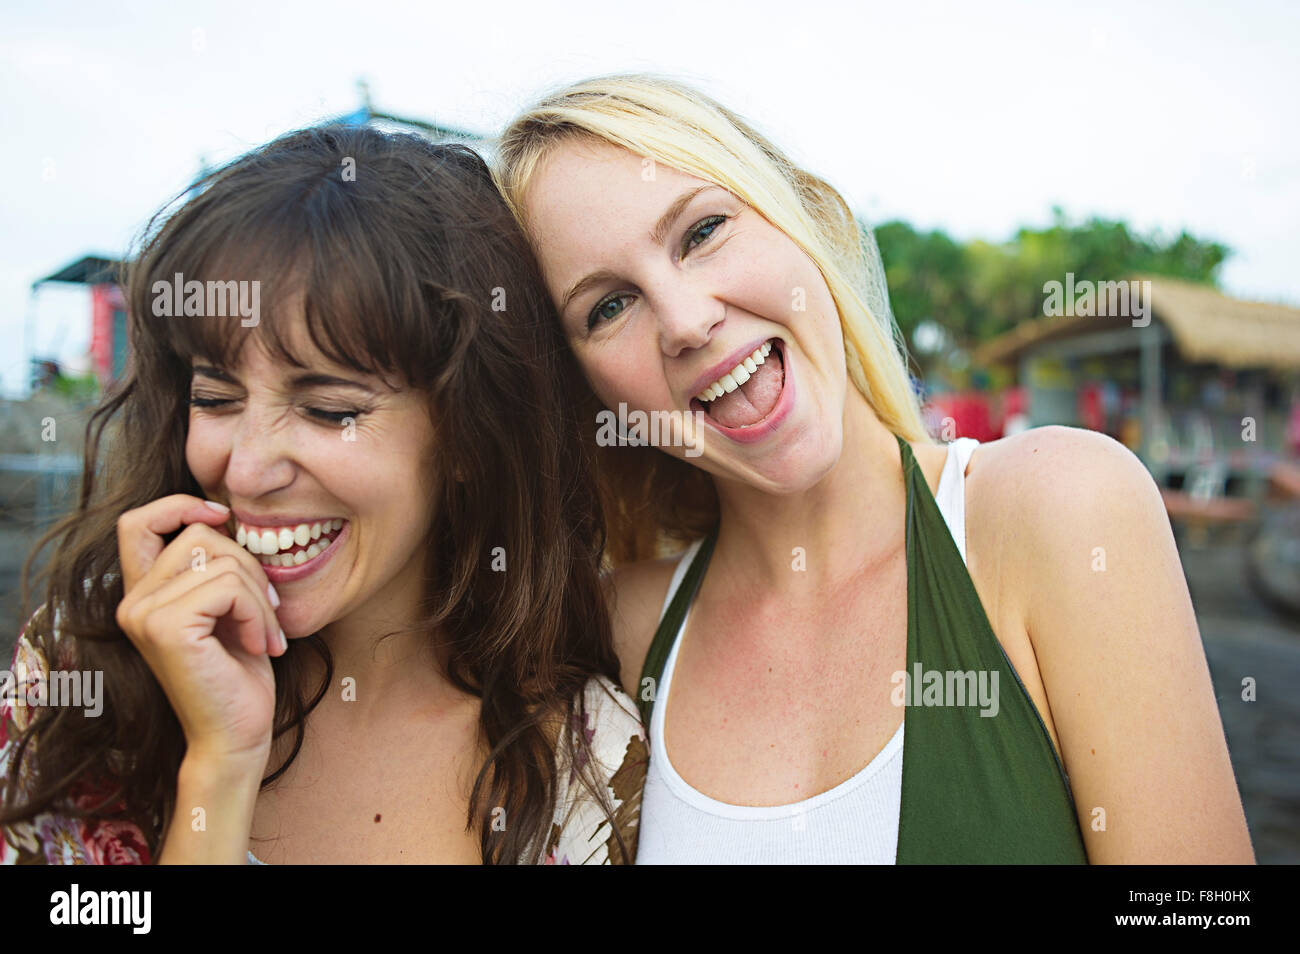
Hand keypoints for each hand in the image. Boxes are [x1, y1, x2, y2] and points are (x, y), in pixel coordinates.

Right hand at [115, 494, 283, 765]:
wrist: (237, 735)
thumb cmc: (239, 675)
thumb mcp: (227, 609)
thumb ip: (214, 569)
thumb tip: (225, 516)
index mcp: (143, 595)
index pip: (138, 522)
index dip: (180, 505)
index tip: (224, 516)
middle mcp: (132, 602)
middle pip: (200, 535)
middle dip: (249, 566)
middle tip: (268, 612)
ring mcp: (143, 614)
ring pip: (222, 560)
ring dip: (259, 596)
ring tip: (265, 635)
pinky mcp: (166, 627)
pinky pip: (228, 586)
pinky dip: (257, 611)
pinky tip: (259, 646)